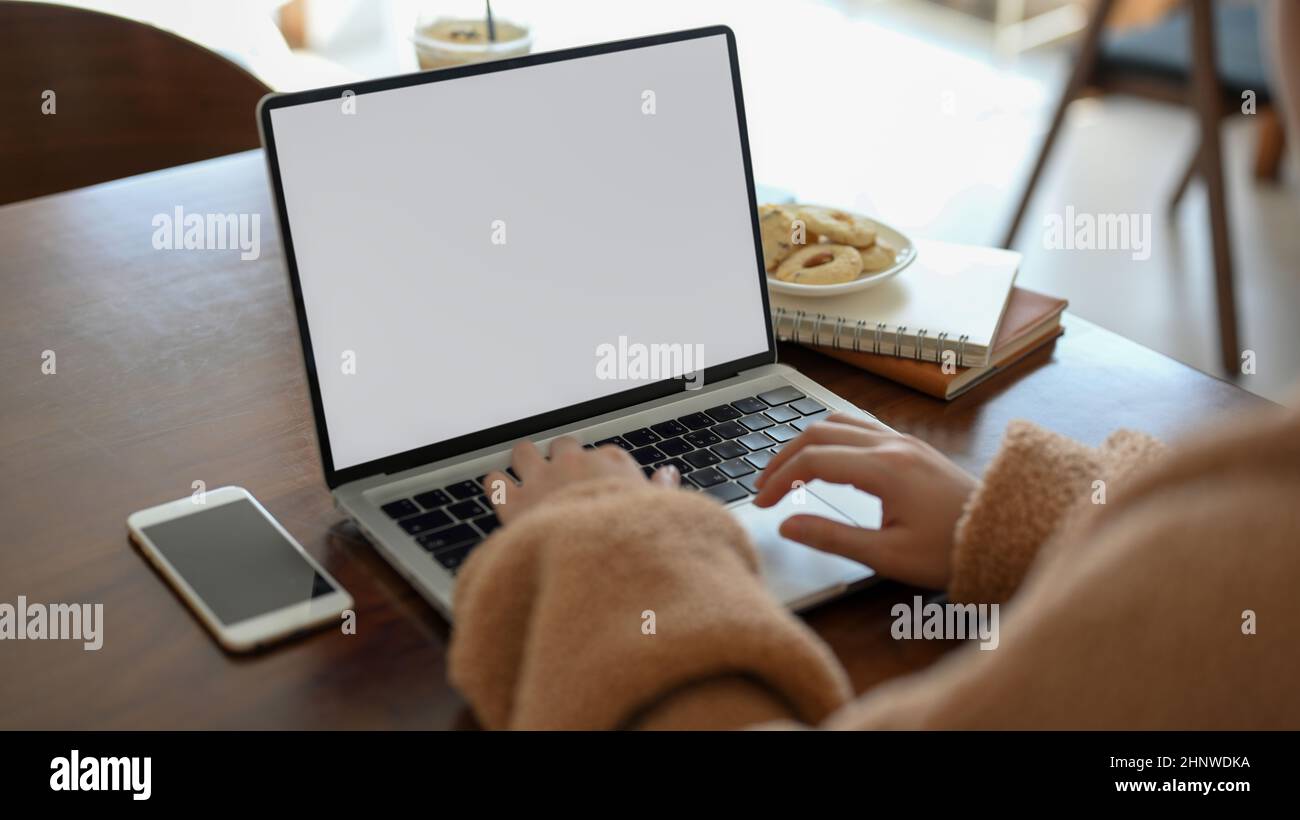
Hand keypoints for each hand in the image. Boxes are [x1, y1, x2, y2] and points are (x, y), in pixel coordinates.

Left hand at [483, 436, 679, 524]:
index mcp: (612, 463)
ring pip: (524, 451)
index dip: (601, 471)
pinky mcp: (514, 500)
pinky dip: (496, 486)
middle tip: (562, 478)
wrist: (593, 562)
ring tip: (526, 476)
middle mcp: (574, 463)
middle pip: (563, 445)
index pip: (604, 454)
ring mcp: (541, 478)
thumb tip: (668, 474)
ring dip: (525, 462)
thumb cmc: (629, 540)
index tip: (601, 485)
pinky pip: (494, 479)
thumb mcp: (658, 513)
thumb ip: (662, 490)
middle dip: (561, 458)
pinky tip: (502, 493)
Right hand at [752, 413, 975, 588]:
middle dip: (783, 457)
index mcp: (884, 468)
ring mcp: (903, 440)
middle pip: (818, 432)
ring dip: (805, 442)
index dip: (780, 480)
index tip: (762, 504)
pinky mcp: (911, 446)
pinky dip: (830, 437)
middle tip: (764, 486)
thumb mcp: (887, 555)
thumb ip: (832, 538)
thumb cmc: (951, 550)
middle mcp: (892, 444)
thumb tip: (788, 525)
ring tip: (786, 470)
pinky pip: (860, 426)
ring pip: (838, 422)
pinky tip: (824, 458)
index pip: (813, 460)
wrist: (1004, 534)